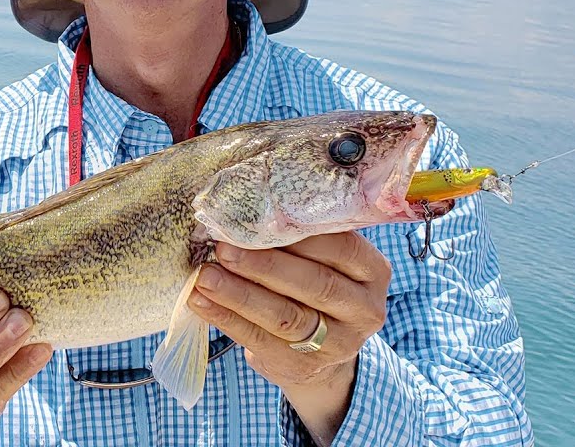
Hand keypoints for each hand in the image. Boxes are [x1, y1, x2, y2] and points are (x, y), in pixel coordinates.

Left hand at [186, 232, 391, 443]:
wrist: (323, 353)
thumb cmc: (315, 286)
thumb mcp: (327, 261)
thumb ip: (305, 237)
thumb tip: (250, 208)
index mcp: (373, 271)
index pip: (341, 247)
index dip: (299, 234)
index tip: (256, 219)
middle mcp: (364, 309)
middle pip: (314, 284)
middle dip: (264, 264)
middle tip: (223, 247)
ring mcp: (339, 344)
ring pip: (285, 315)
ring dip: (240, 294)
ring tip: (206, 276)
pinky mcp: (304, 366)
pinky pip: (260, 340)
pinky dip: (226, 318)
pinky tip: (201, 301)